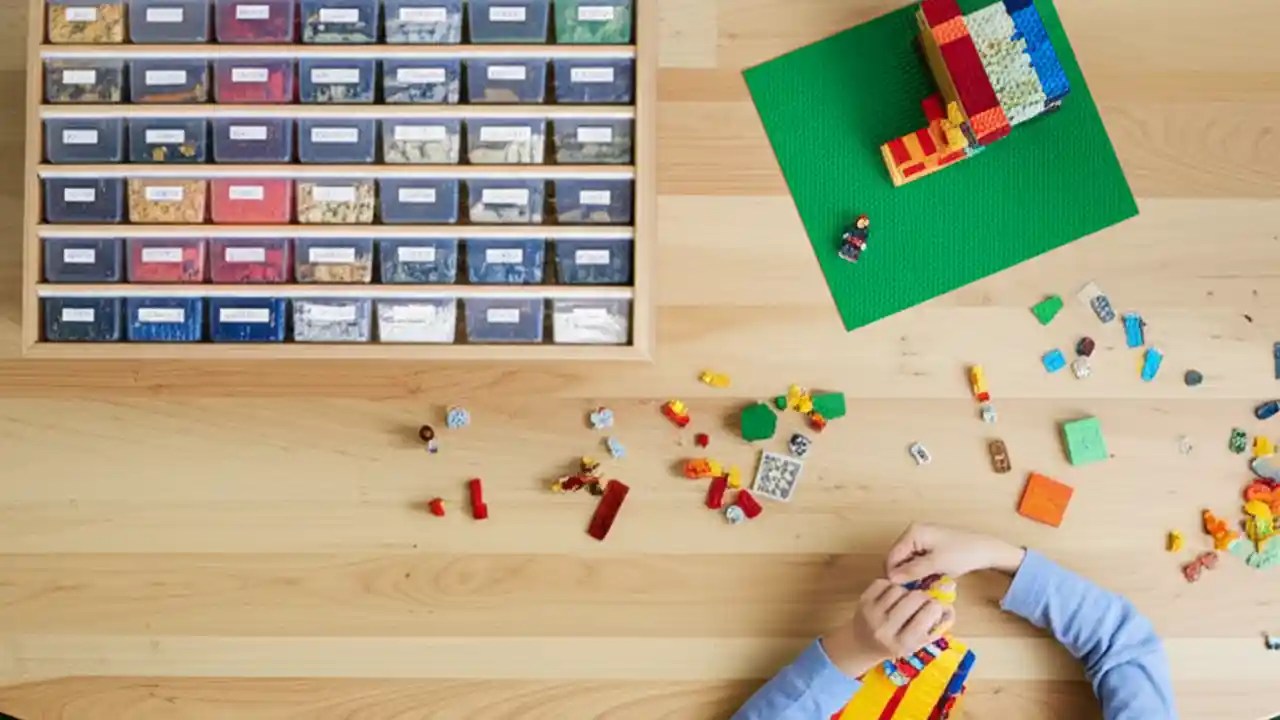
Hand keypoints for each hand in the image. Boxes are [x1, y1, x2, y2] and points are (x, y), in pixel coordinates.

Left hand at [822, 579, 955, 677]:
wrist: (861, 646)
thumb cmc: (895, 645)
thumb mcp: (917, 644)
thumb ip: (936, 627)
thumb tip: (948, 605)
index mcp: (903, 643)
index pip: (928, 614)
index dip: (936, 607)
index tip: (935, 608)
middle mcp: (885, 629)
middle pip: (914, 598)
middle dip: (923, 597)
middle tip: (921, 602)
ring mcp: (871, 614)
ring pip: (899, 589)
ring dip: (905, 592)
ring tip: (905, 601)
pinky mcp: (862, 601)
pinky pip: (882, 583)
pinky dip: (890, 586)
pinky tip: (891, 596)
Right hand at [885, 523, 1025, 583]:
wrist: (987, 549)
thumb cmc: (962, 553)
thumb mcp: (935, 564)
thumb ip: (911, 571)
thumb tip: (891, 579)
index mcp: (913, 532)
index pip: (892, 556)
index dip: (894, 575)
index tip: (901, 591)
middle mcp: (914, 532)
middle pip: (898, 558)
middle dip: (903, 574)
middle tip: (913, 590)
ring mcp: (922, 538)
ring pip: (907, 560)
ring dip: (912, 574)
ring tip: (923, 585)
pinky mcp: (930, 545)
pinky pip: (917, 559)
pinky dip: (920, 570)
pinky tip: (929, 579)